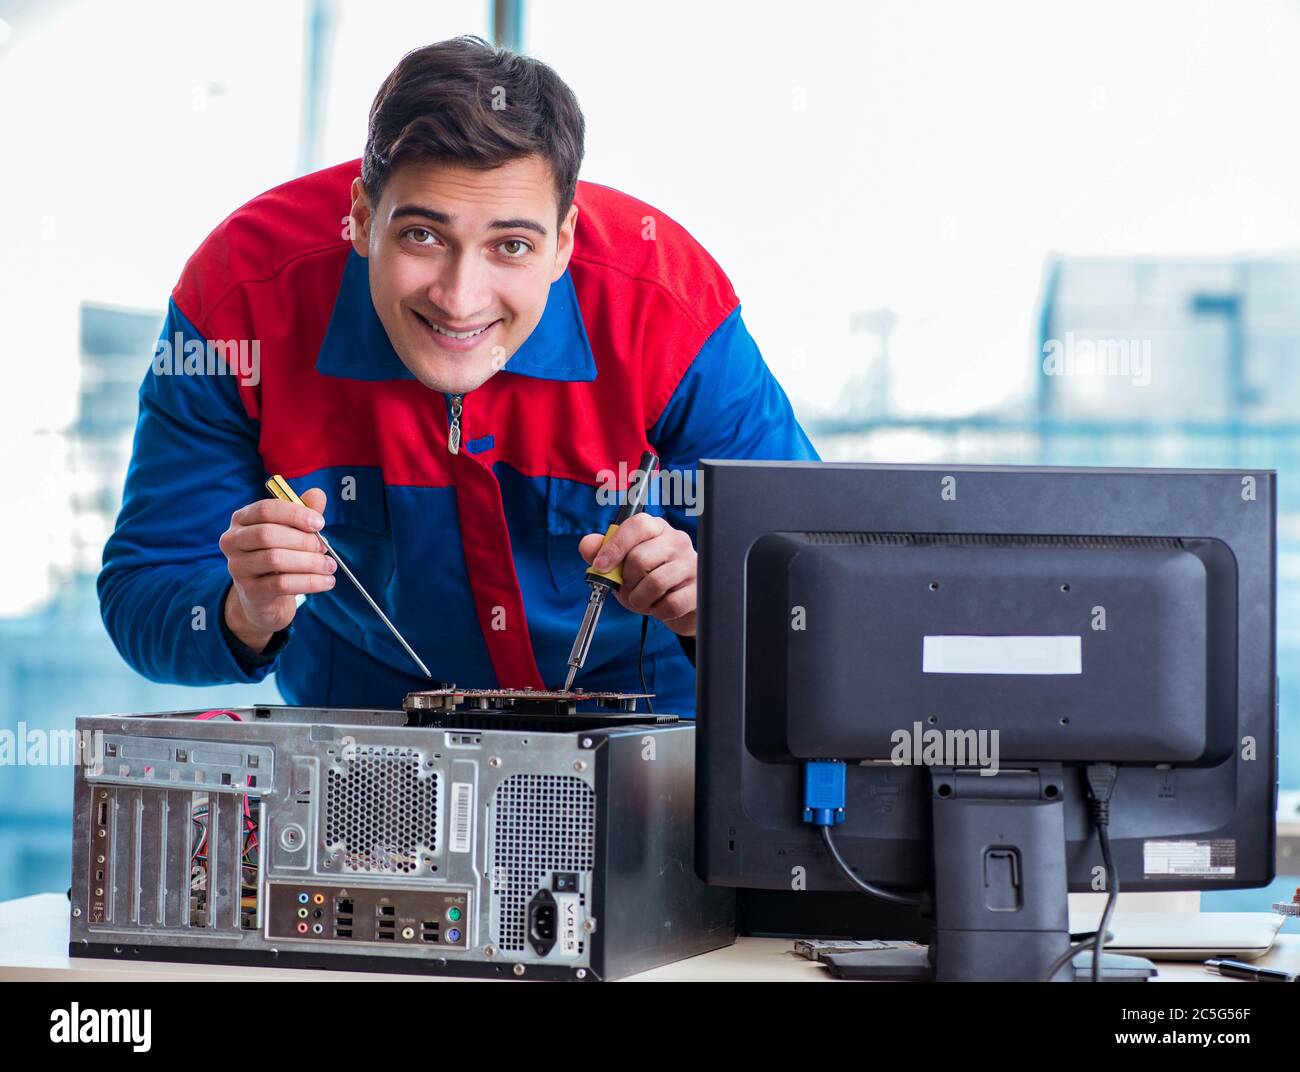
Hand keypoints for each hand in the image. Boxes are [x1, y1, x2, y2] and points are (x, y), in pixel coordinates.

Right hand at [218, 488, 335, 651]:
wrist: (265, 597)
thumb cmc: (280, 555)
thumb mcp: (292, 531)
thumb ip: (304, 512)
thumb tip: (318, 494)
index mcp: (242, 519)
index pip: (265, 509)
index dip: (294, 514)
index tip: (320, 523)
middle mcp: (233, 541)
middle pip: (267, 534)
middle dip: (302, 540)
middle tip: (324, 547)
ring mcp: (238, 567)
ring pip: (274, 559)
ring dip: (309, 562)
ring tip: (329, 566)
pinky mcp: (250, 591)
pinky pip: (281, 584)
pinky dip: (309, 582)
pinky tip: (327, 581)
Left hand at [578, 514, 696, 636]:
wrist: (679, 604)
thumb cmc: (649, 580)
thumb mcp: (622, 566)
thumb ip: (601, 552)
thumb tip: (587, 544)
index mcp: (656, 528)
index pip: (636, 526)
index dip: (614, 547)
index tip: (600, 566)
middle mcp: (677, 541)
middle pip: (640, 558)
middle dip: (627, 581)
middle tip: (629, 589)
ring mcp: (691, 564)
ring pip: (655, 583)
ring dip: (640, 599)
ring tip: (643, 600)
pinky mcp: (699, 589)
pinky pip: (670, 604)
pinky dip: (658, 612)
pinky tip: (659, 607)